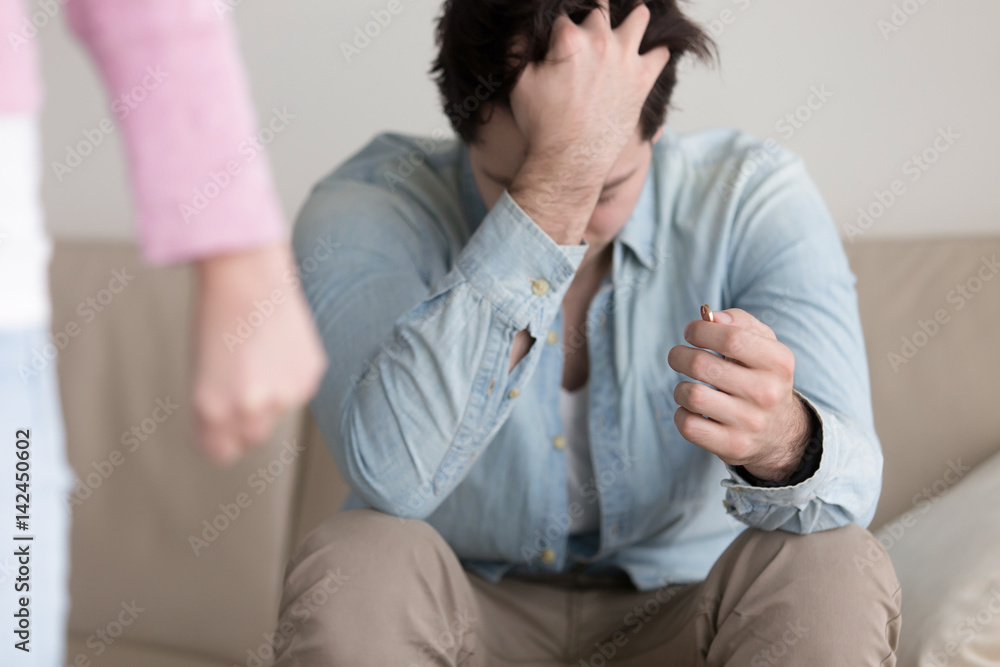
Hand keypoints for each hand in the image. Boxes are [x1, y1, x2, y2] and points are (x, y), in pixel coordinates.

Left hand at [192, 242, 326, 465]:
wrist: (247, 277)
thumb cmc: (217, 317)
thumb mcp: (201, 372)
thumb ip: (215, 410)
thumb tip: (232, 436)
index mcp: (212, 409)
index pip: (220, 454)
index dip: (220, 439)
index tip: (221, 425)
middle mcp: (250, 408)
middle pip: (252, 438)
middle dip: (247, 420)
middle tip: (241, 383)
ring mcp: (284, 394)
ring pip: (278, 413)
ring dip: (272, 394)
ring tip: (259, 356)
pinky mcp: (310, 377)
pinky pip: (299, 390)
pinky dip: (291, 376)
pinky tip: (279, 347)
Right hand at [507, 0, 669, 240]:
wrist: (569, 161)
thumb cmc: (542, 125)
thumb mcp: (519, 82)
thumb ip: (518, 47)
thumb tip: (523, 27)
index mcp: (568, 38)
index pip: (563, 15)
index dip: (559, 29)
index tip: (559, 41)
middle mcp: (600, 41)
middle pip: (599, 10)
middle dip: (591, 20)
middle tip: (586, 40)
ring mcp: (626, 58)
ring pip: (638, 18)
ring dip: (632, 20)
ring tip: (626, 28)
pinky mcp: (643, 79)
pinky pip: (661, 53)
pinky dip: (656, 52)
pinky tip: (648, 56)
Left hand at [667, 308, 812, 481]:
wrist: (780, 434)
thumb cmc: (762, 378)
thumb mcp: (765, 346)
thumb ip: (740, 322)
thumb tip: (711, 317)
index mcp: (778, 362)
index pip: (731, 338)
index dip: (700, 330)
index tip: (691, 332)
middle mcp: (767, 393)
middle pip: (702, 365)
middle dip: (679, 356)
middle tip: (678, 356)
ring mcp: (750, 423)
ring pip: (692, 395)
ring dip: (680, 388)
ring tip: (688, 387)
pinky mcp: (732, 446)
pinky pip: (689, 425)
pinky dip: (681, 414)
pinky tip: (692, 410)